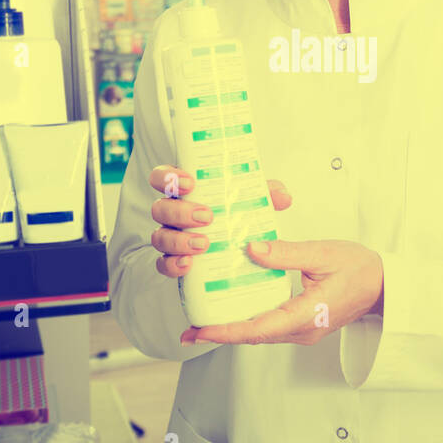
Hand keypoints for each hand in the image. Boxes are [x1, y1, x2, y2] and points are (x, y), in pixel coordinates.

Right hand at [147, 165, 292, 279]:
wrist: (244, 252)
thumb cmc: (239, 215)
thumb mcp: (255, 200)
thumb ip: (268, 193)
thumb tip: (283, 197)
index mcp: (187, 191)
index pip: (164, 177)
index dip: (168, 177)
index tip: (189, 183)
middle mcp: (174, 213)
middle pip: (160, 208)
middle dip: (180, 212)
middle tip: (207, 216)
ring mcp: (172, 238)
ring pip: (159, 237)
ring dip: (178, 240)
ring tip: (203, 244)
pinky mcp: (174, 262)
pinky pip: (163, 264)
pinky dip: (173, 265)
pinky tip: (189, 265)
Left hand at [180, 238, 383, 345]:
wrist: (384, 285)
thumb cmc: (359, 268)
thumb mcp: (322, 254)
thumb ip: (286, 253)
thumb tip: (251, 249)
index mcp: (307, 314)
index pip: (259, 328)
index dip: (227, 331)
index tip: (202, 330)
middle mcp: (302, 330)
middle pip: (254, 336)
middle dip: (221, 333)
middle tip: (190, 330)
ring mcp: (303, 331)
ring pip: (261, 334)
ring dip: (233, 330)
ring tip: (203, 323)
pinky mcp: (303, 325)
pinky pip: (270, 328)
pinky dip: (249, 323)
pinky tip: (234, 312)